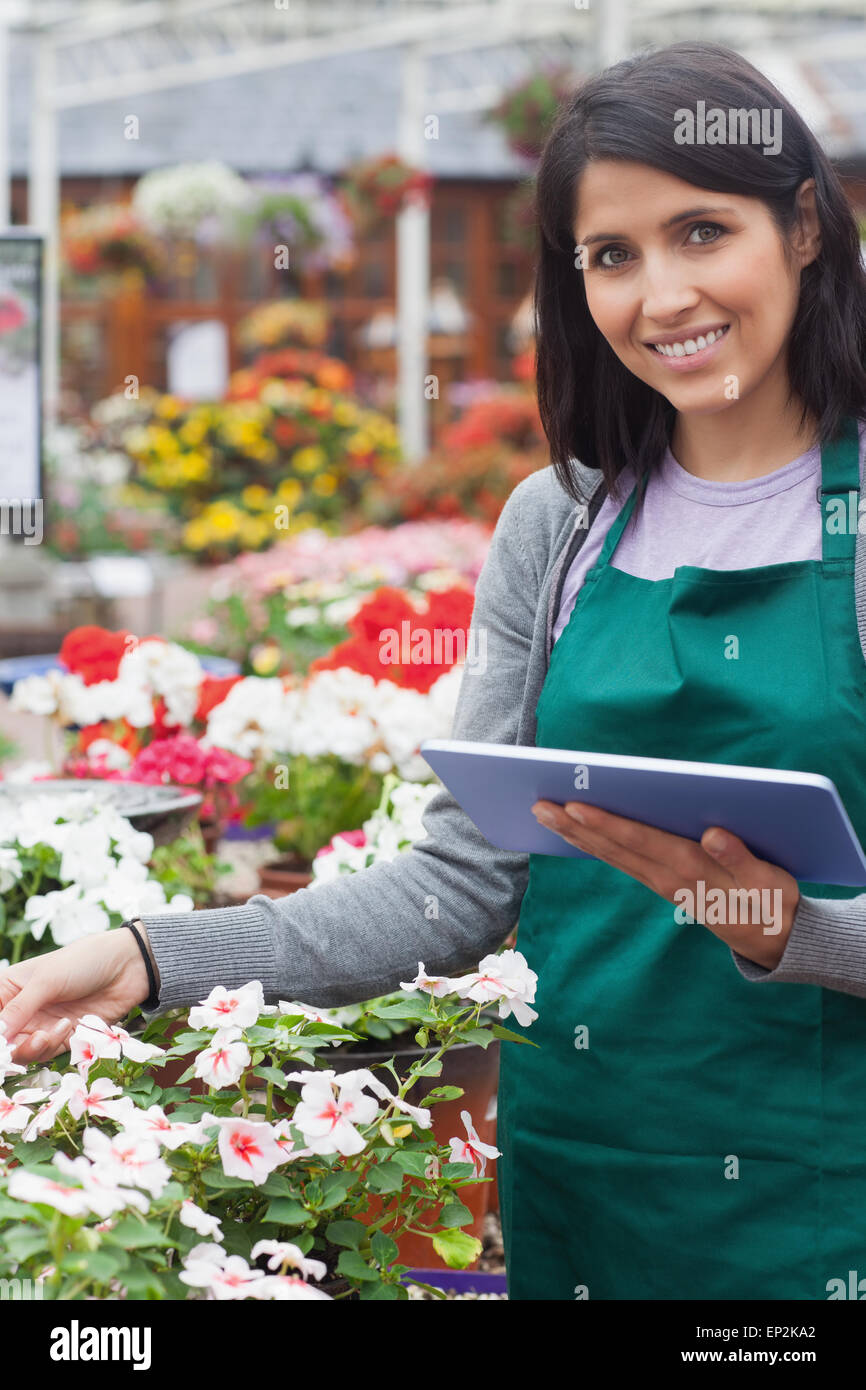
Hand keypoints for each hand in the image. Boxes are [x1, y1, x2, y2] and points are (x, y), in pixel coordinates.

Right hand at [0, 927, 156, 1064]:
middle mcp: (22, 1009)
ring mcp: (41, 1024)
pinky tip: (66, 1026)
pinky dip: (51, 1045)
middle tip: (19, 1044)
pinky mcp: (62, 1038)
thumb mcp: (46, 980)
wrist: (127, 967)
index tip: (1, 1040)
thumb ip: (19, 1009)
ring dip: (31, 1048)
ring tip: (46, 1034)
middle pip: (4, 1040)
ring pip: (21, 1052)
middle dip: (8, 1047)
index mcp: (9, 988)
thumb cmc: (83, 961)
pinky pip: (46, 1053)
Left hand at [532, 799, 799, 968]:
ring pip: (611, 855)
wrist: (774, 940)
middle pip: (614, 847)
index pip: (641, 842)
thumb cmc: (773, 903)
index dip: (608, 823)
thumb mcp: (769, 884)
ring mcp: (661, 882)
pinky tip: (575, 831)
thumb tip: (713, 834)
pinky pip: (621, 862)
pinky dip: (595, 844)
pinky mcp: (662, 883)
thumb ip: (741, 860)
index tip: (575, 805)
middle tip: (538, 806)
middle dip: (576, 826)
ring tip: (545, 814)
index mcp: (691, 870)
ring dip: (577, 834)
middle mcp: (668, 877)